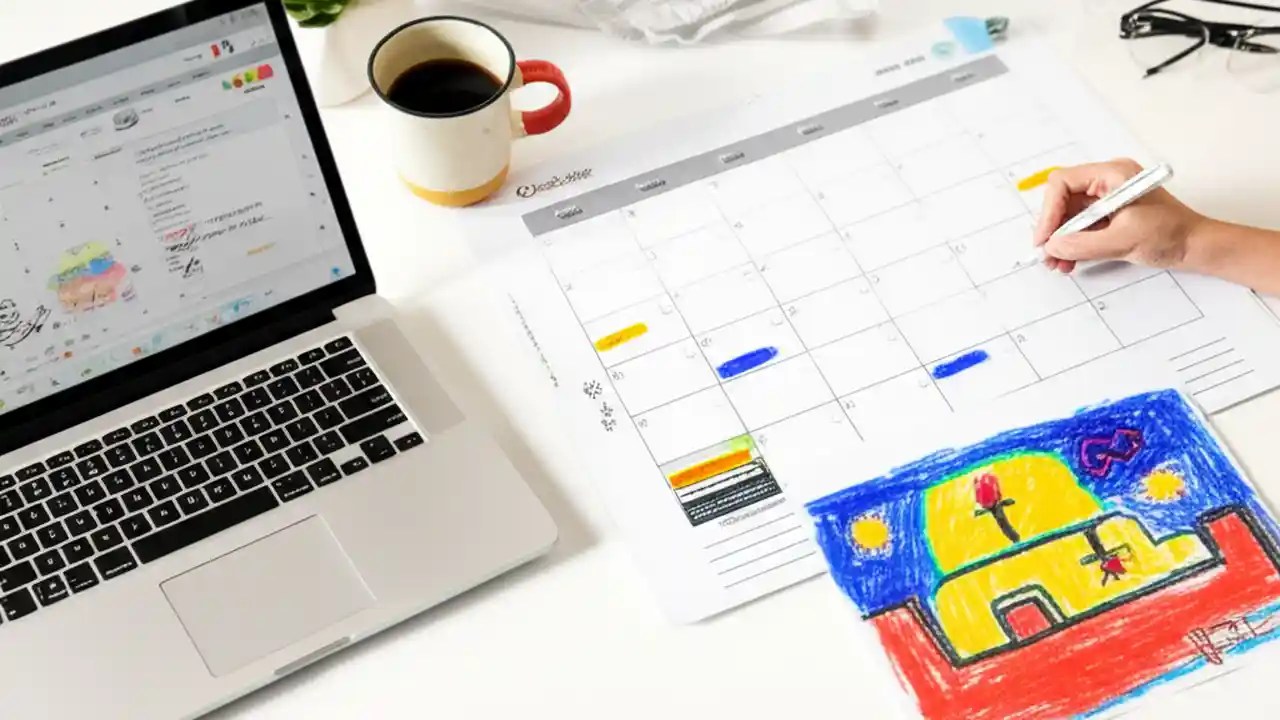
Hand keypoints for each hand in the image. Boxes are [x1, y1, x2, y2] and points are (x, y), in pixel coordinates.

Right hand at [1032, 159, 1207, 273]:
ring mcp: (1107, 198)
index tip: (1045, 238)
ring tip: (1058, 264)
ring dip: (1060, 240)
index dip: (1049, 211)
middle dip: (1053, 229)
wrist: (1196, 246)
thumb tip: (1051, 247)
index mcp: (1113, 175)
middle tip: (1048, 255)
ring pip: (1069, 215)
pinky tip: (1069, 261)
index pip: (1063, 183)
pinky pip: (1081, 226)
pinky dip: (1072, 243)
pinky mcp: (1109, 215)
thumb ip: (1083, 244)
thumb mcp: (1123, 241)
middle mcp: (1107, 182)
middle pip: (1063, 200)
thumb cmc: (1171, 234)